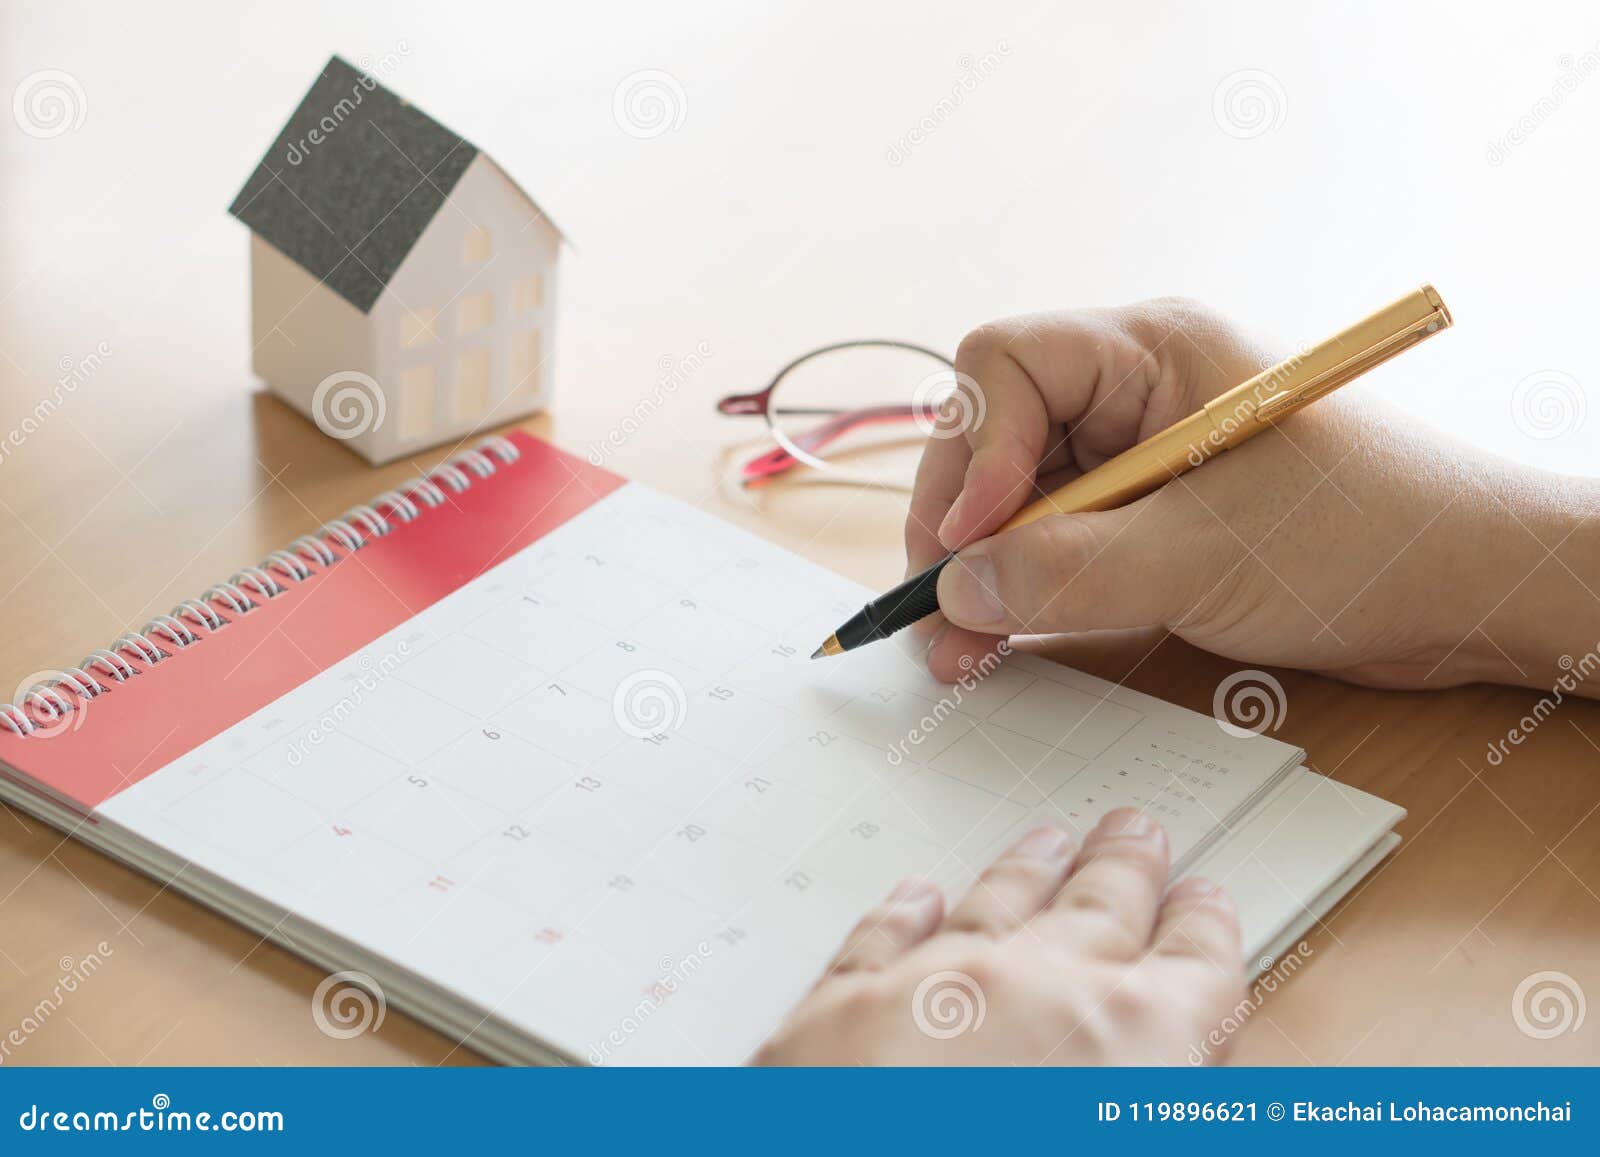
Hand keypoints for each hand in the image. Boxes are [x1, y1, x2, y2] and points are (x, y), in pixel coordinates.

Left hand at [754, 809, 1243, 1065]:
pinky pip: (881, 940)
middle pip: (1099, 909)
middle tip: (1135, 829)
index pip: (1195, 966)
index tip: (1207, 900)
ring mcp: (936, 988)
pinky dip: (903, 913)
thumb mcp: (1143, 1132)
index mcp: (1137, 1043)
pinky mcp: (842, 1009)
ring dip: (1026, 872)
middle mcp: (1039, 992)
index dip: (1205, 928)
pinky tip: (915, 894)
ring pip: (994, 905)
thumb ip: (1164, 1090)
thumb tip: (1169, 1074)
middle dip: (1123, 868)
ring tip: (1047, 842)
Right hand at [906, 299, 1599, 692]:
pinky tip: (1001, 640)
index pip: (1008, 366)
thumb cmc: (1369, 538)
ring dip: (984, 570)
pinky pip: (1058, 542)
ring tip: (960, 650)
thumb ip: (1069, 574)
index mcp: (1154, 351)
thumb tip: (957, 591)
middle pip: (996, 437)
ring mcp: (1139, 459)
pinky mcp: (1149, 519)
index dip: (971, 451)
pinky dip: (1024, 590)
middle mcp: (1135, 393)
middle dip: (961, 525)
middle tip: (942, 611)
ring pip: (1017, 500)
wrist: (1471, 590)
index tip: (970, 539)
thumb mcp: (1205, 557)